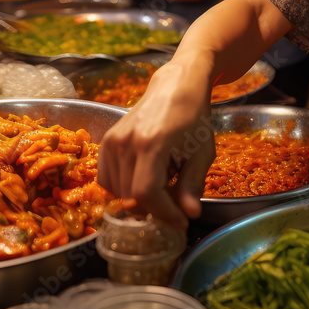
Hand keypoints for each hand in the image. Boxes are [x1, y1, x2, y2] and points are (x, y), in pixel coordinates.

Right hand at [97, 59, 215, 229]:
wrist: (176, 87)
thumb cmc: (194, 118)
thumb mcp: (201, 152)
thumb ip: (192, 185)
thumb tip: (190, 215)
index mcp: (152, 143)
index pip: (147, 193)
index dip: (164, 213)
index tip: (180, 222)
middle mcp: (126, 142)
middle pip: (131, 196)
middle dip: (155, 209)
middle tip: (175, 207)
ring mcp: (112, 141)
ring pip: (117, 191)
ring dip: (139, 200)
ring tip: (162, 187)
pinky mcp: (106, 141)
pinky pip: (107, 179)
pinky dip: (123, 188)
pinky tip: (144, 178)